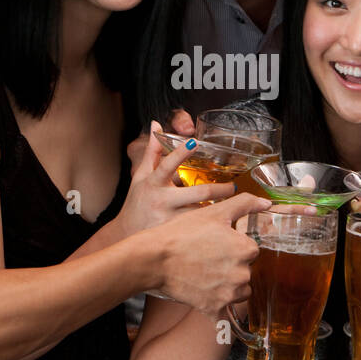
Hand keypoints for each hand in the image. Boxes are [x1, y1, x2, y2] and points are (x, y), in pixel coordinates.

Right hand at [114, 121, 236, 238]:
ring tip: (233, 206)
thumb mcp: (141, 175)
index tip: (194, 142)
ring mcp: (169, 219)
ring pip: (201, 213)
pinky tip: (221, 224)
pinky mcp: (175, 235)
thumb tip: (156, 124)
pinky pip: (199, 229)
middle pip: (198, 192)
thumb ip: (152, 151)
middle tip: (233, 186)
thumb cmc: (137, 201)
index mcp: (153, 182)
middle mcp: (162, 200)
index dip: (180, 153)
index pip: (166, 165)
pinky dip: (211, 225)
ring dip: (218, 210)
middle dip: (220, 189)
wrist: (127, 234)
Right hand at [150, 191, 270, 314]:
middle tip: (207, 259)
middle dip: (232, 266)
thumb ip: (245, 204)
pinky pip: (225, 312)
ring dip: (228, 286)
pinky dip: (218, 307)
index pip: (251, 250)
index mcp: (246, 249)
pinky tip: (205, 296)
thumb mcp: (215, 211)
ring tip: (205, 275)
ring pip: (239, 292)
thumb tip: (266, 203)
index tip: (217, 245)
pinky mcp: (215, 310)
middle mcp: (242, 274)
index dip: (234, 246)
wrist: (154, 259)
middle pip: (246, 271)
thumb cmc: (182, 233)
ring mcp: (229, 294)